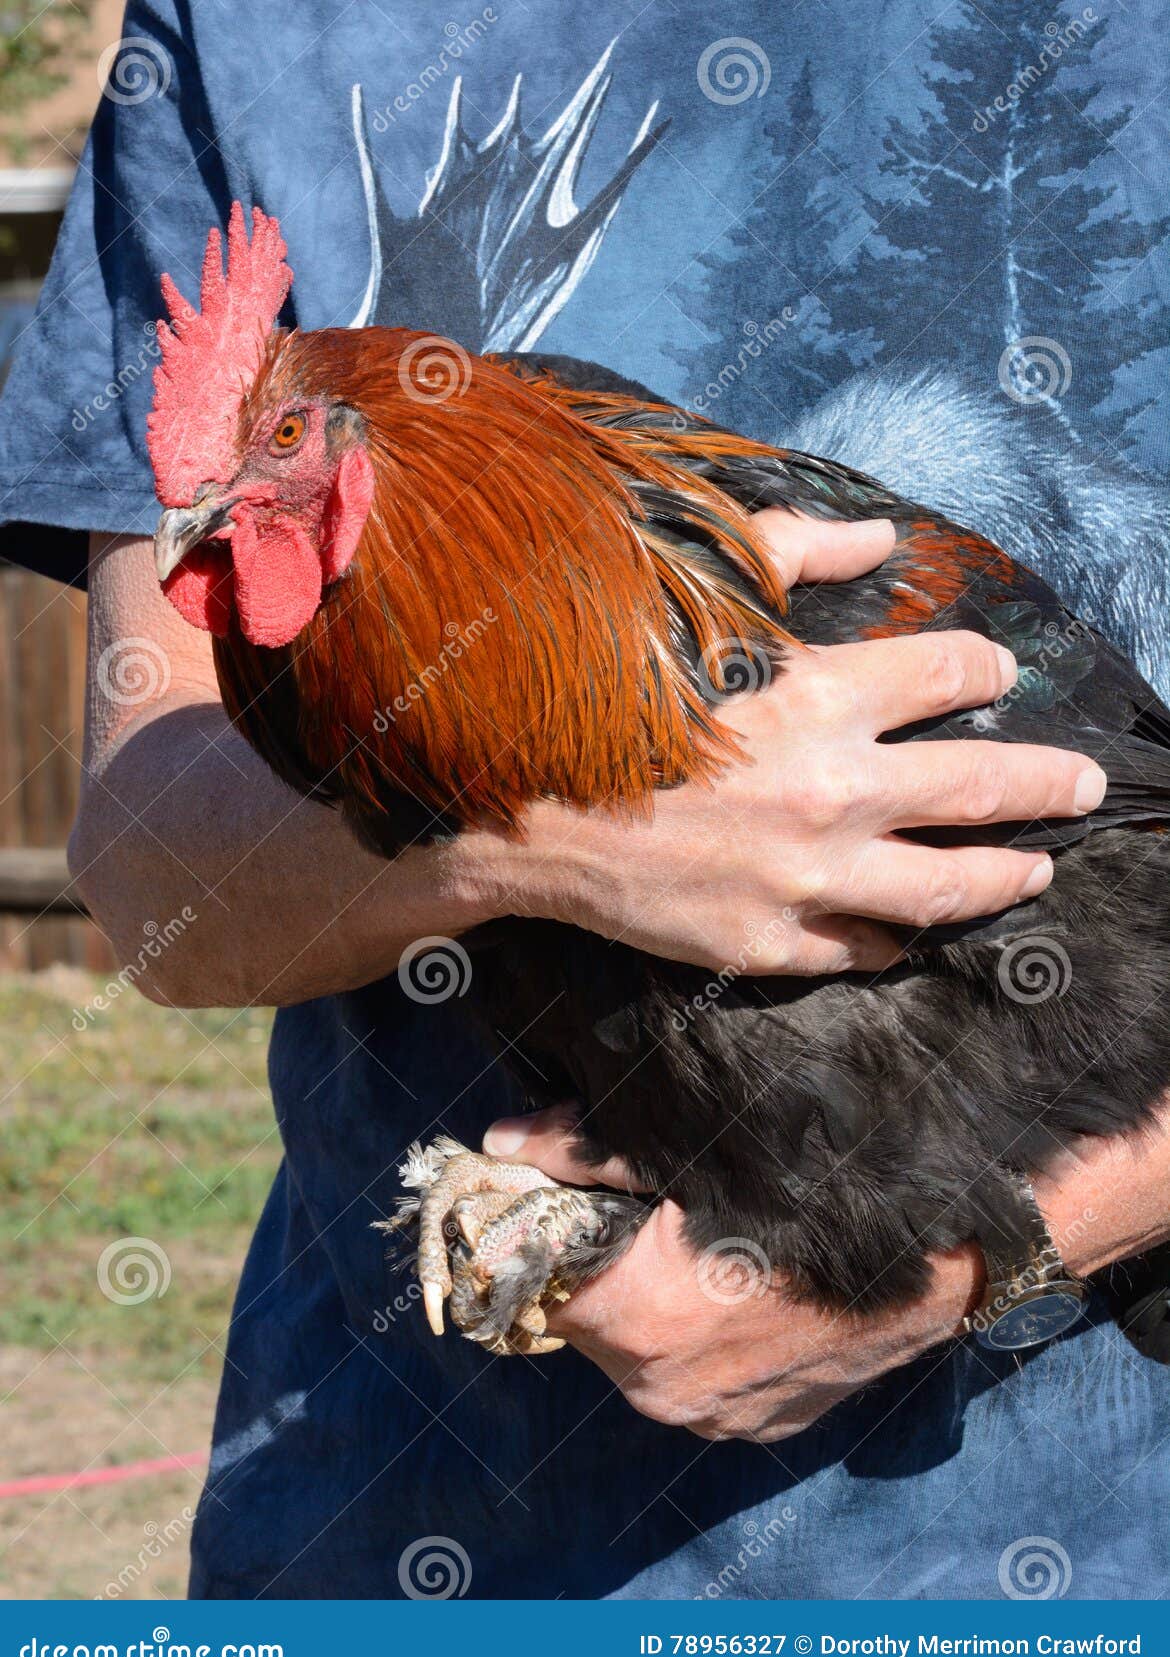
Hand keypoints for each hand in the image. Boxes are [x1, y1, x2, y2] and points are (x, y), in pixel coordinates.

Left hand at [483, 1101, 1169, 1440]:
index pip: (532, 1275)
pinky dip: (696, 1338)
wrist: (946, 1251)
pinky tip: (738, 1289)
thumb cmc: (819, 1185)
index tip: (552, 1193)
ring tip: (693, 1246)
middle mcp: (662, 1389)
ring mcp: (713, 1419)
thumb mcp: (694, 1148)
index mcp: (635, 1317)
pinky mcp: (756, 1429)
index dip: (535, 1225)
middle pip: (581, 1316)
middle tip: (630, 1208)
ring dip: (643, 1301)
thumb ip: (584, 1151)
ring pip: (635, 1351)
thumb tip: (502, 1138)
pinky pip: (695, 1380)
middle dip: (590, 1261)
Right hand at [499, 510, 1105, 974]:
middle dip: (1051, 783)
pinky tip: (917, 930)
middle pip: (986, 787)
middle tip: (1087, 786)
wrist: (524, 815)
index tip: (1002, 671)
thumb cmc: (606, 700)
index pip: (951, 672)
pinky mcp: (774, 942)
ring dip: (1007, 874)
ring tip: (1037, 869)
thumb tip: (882, 536)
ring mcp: (810, 879)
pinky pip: (867, 948)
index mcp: (823, 697)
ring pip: (950, 886)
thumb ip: (795, 555)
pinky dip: (900, 936)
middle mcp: (836, 793)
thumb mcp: (697, 600)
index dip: (990, 666)